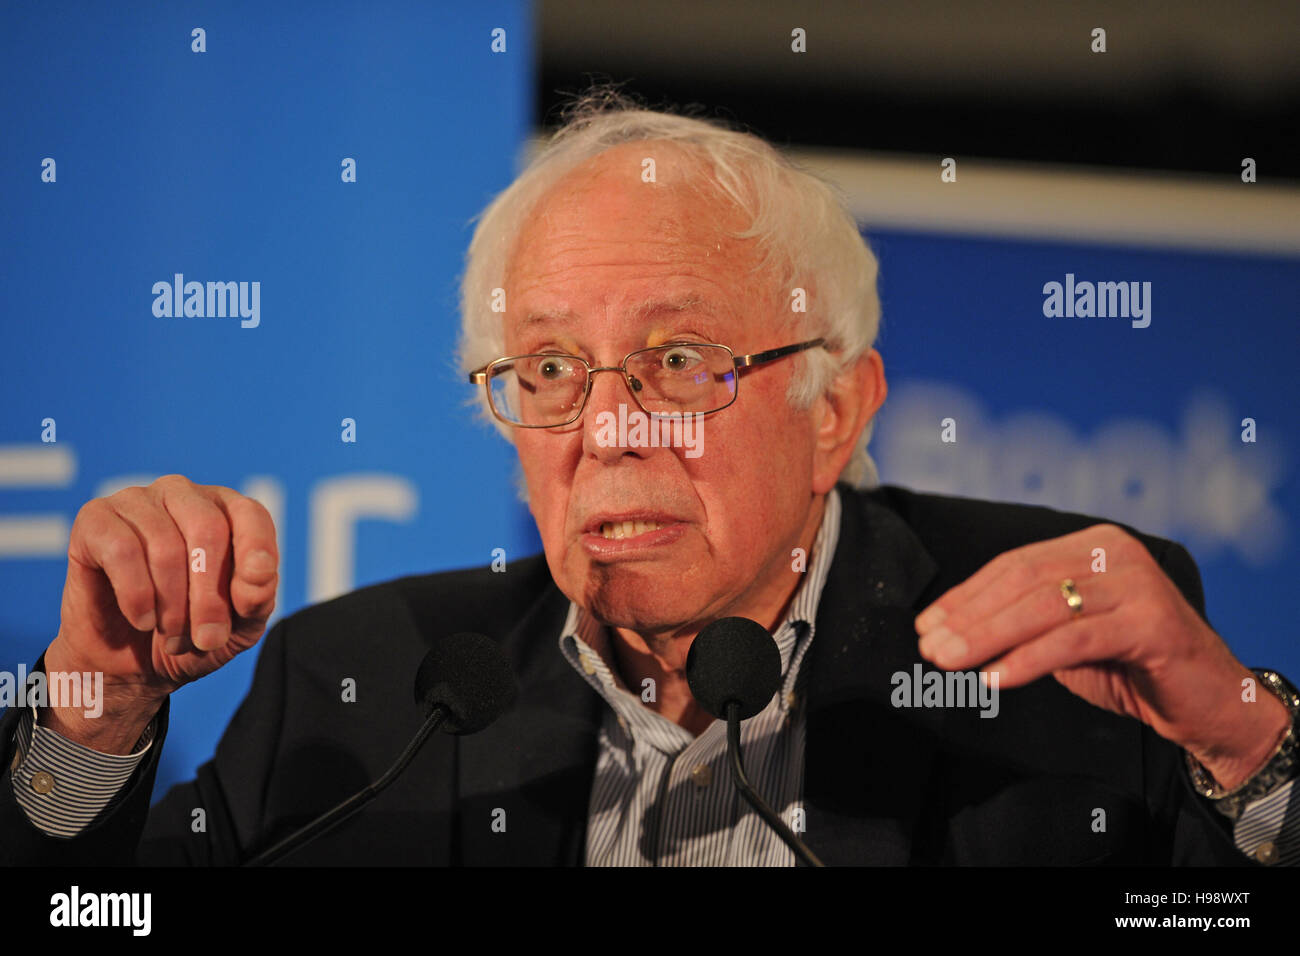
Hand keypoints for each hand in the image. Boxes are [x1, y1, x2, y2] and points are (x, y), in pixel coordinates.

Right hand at [42, 475, 278, 752]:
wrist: (128, 665)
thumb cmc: (192, 634)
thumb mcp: (238, 627)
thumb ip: (258, 597)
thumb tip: (260, 573)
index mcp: (228, 511)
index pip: (251, 516)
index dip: (255, 553)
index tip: (248, 602)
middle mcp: (184, 495)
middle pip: (208, 529)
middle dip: (209, 595)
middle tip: (207, 639)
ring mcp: (137, 500)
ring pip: (164, 544)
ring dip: (172, 604)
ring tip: (174, 637)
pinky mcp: (95, 519)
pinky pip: (121, 549)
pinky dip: (136, 594)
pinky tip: (143, 620)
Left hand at [914, 524, 1289, 789]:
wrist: (1207, 701)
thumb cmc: (1132, 666)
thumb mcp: (1068, 635)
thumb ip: (1024, 622)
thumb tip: (952, 630)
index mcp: (1091, 545)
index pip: (1012, 565)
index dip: (965, 595)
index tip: (927, 625)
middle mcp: (1114, 552)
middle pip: (1023, 581)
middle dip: (969, 616)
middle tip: (930, 647)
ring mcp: (1136, 584)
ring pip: (1044, 606)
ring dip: (987, 637)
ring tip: (950, 662)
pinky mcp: (1151, 622)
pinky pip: (1074, 639)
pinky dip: (1028, 659)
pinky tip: (996, 678)